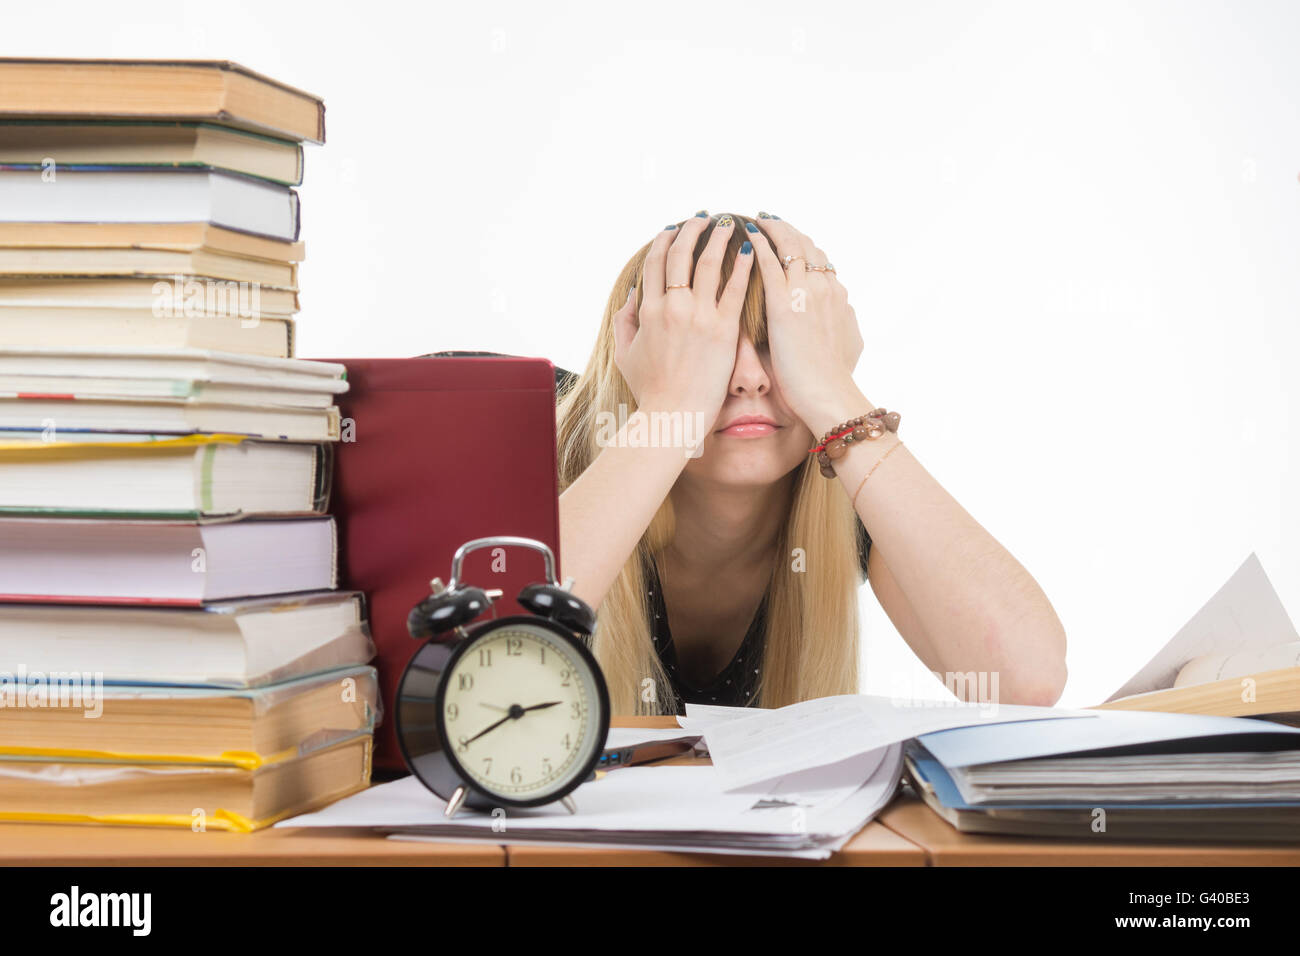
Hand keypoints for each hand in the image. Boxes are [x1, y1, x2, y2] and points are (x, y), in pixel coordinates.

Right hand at [612, 214, 754, 422]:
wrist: (672, 417)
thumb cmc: (649, 391)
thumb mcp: (625, 354)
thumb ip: (625, 321)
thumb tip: (633, 294)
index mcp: (647, 311)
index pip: (656, 263)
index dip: (665, 240)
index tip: (675, 228)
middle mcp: (671, 307)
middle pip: (681, 254)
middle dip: (692, 230)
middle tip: (704, 218)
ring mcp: (698, 317)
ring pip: (708, 263)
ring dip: (719, 238)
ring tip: (729, 224)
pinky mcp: (723, 330)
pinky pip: (735, 289)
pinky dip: (743, 266)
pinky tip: (751, 251)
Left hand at [747, 216, 866, 434]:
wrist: (828, 394)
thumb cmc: (834, 378)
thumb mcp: (850, 343)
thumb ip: (846, 322)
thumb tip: (846, 312)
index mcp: (837, 296)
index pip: (820, 259)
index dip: (804, 246)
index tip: (791, 238)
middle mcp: (824, 287)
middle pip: (805, 245)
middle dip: (787, 229)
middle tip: (769, 217)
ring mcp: (805, 293)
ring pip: (789, 246)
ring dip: (772, 228)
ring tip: (756, 218)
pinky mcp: (785, 304)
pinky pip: (771, 263)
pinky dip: (760, 244)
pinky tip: (747, 233)